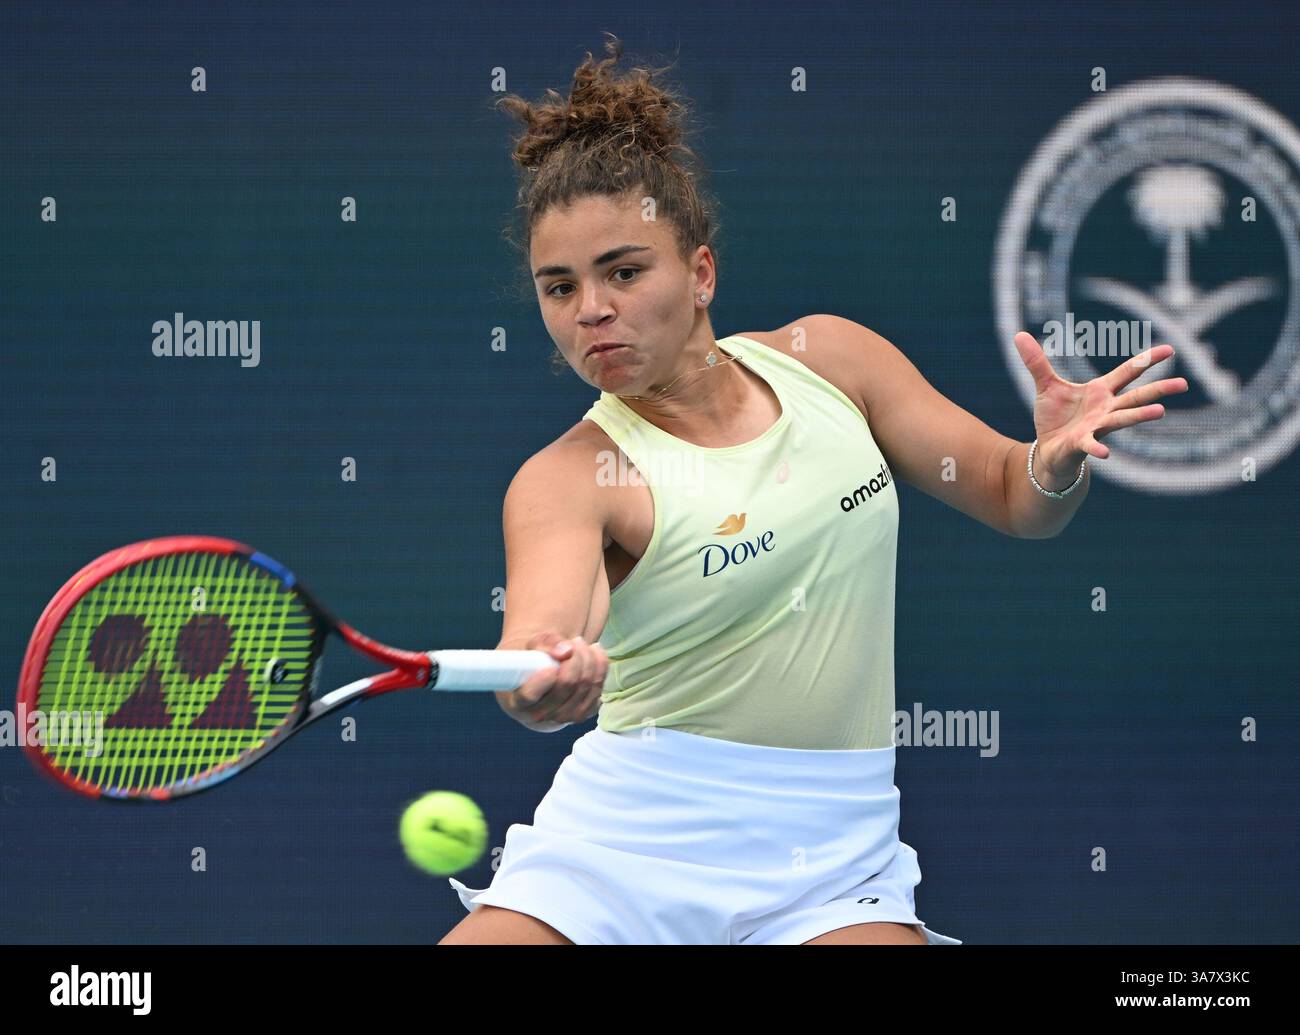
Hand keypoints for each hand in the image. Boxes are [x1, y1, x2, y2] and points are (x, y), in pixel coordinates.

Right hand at [502, 632, 607, 730]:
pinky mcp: (586, 712)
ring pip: (588, 684)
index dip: (543, 678)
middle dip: (576, 655)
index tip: (552, 661)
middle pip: (568, 683)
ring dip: (590, 657)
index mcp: (520, 701)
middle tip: (575, 640)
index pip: (530, 695)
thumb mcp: (535, 646)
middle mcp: (542, 714)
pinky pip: (599, 687)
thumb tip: (564, 651)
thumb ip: (546, 645)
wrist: (548, 677)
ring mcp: (566, 717)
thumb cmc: (536, 661)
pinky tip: (592, 654)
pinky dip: (600, 665)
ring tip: (582, 645)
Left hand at [1012, 332, 1188, 485]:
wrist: (1048, 450)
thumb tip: (1018, 335)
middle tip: (1183, 384)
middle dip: (1158, 390)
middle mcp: (1105, 410)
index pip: (1128, 373)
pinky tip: (1106, 452)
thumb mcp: (1045, 386)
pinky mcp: (1081, 444)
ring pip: (1122, 419)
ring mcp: (1097, 428)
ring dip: (1140, 415)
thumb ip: (1036, 362)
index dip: (1146, 360)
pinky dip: (1098, 447)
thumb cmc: (1055, 418)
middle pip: (1135, 397)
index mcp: (1101, 392)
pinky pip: (1091, 445)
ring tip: (1160, 412)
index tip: (1170, 349)